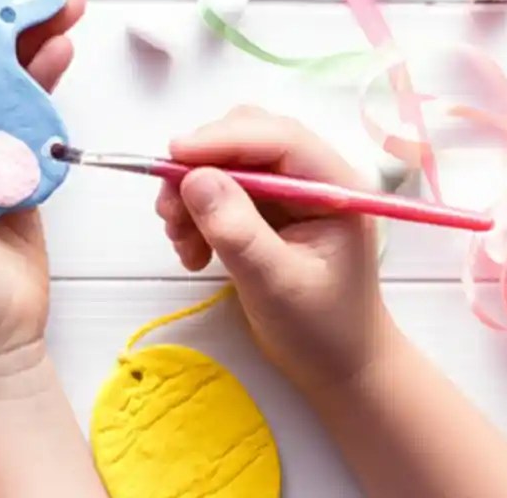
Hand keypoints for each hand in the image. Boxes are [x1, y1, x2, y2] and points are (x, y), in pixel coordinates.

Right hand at [155, 106, 397, 391]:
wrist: (337, 367)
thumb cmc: (322, 331)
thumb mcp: (275, 283)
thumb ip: (237, 230)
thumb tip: (194, 179)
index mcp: (335, 188)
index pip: (278, 139)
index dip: (223, 139)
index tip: (174, 156)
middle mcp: (312, 180)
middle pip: (246, 140)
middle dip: (200, 167)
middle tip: (169, 208)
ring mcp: (287, 195)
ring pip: (226, 164)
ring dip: (192, 195)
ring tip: (181, 242)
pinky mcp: (265, 212)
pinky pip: (219, 192)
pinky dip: (196, 215)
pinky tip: (192, 251)